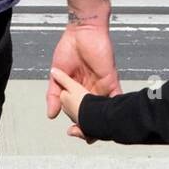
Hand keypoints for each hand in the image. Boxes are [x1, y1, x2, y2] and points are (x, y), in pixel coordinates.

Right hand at [47, 19, 120, 140]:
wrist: (81, 31)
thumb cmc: (68, 49)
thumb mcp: (56, 76)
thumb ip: (53, 95)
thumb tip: (51, 115)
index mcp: (77, 92)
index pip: (79, 112)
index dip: (78, 124)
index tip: (73, 132)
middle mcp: (90, 91)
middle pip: (93, 114)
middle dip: (91, 127)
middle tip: (86, 136)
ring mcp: (102, 87)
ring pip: (104, 110)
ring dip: (103, 122)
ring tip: (99, 133)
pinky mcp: (111, 80)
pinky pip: (117, 97)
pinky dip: (117, 109)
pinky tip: (115, 121)